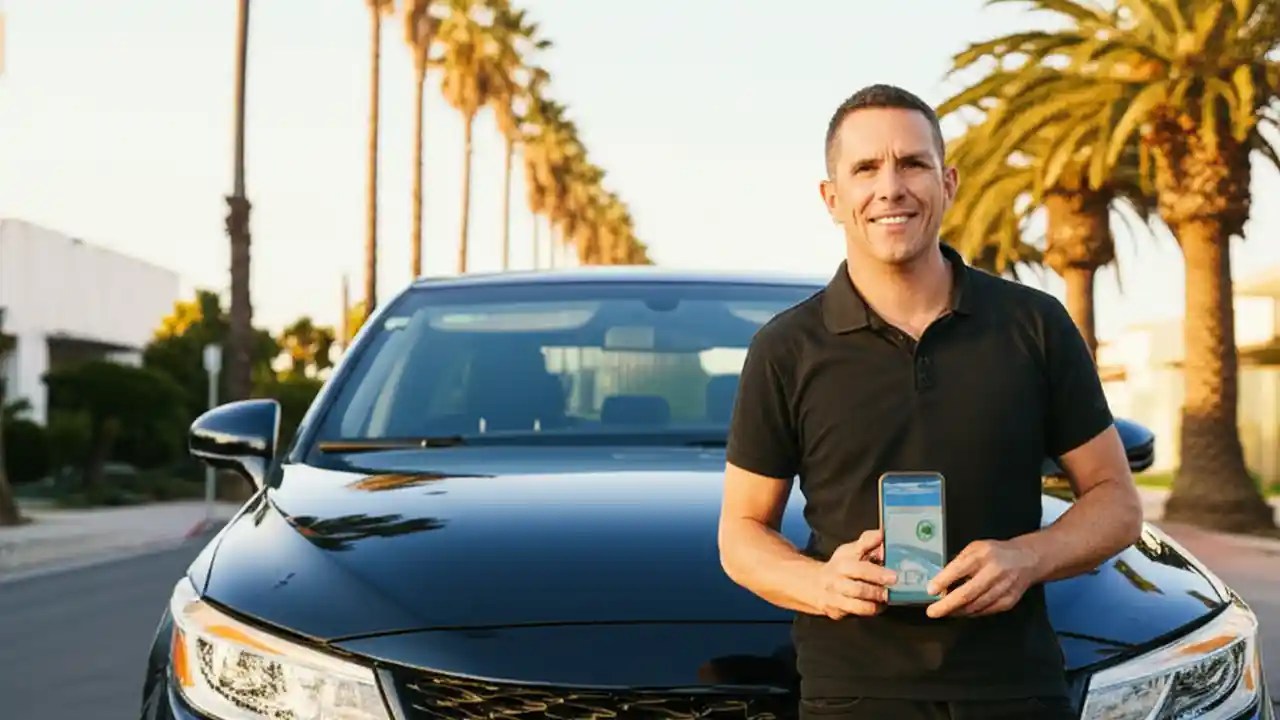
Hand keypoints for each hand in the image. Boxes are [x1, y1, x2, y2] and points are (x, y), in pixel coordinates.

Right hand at [811, 529, 897, 619]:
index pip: (859, 568)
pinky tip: (878, 606)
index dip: (877, 573)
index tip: (894, 577)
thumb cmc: (840, 566)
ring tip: (886, 599)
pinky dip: (870, 611)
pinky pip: (856, 614)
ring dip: (875, 604)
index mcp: (842, 564)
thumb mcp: (850, 550)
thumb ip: (867, 542)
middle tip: (892, 591)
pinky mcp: (837, 613)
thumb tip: (883, 534)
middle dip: (877, 591)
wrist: (814, 585)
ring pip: (858, 606)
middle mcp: (836, 582)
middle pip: (858, 589)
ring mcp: (835, 600)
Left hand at [925, 539, 1040, 618]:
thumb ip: (958, 562)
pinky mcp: (1009, 601)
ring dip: (957, 611)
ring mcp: (1003, 588)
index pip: (959, 569)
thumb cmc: (994, 552)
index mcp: (982, 555)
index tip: (930, 590)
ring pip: (975, 606)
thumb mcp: (975, 548)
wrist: (1026, 560)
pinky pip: (985, 611)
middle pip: (967, 594)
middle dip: (947, 605)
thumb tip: (940, 582)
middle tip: (932, 612)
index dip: (942, 581)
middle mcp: (994, 572)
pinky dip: (971, 613)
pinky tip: (961, 611)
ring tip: (944, 611)